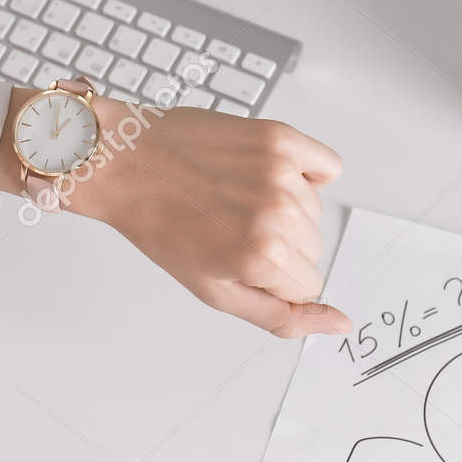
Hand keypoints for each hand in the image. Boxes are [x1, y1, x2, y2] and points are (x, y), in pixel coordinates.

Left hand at [0, 90, 350, 337]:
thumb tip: (336, 324)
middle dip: (279, 244)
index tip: (240, 256)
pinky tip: (262, 173)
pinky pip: (327, 166)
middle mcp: (277, 213)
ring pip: (316, 210)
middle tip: (230, 225)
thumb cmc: (159, 223)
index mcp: (262, 256)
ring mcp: (281, 172)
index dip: (272, 275)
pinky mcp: (280, 138)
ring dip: (285, 208)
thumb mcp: (214, 289)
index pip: (308, 285)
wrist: (125, 163)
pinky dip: (306, 171)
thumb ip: (280, 315)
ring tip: (234, 197)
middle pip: (313, 248)